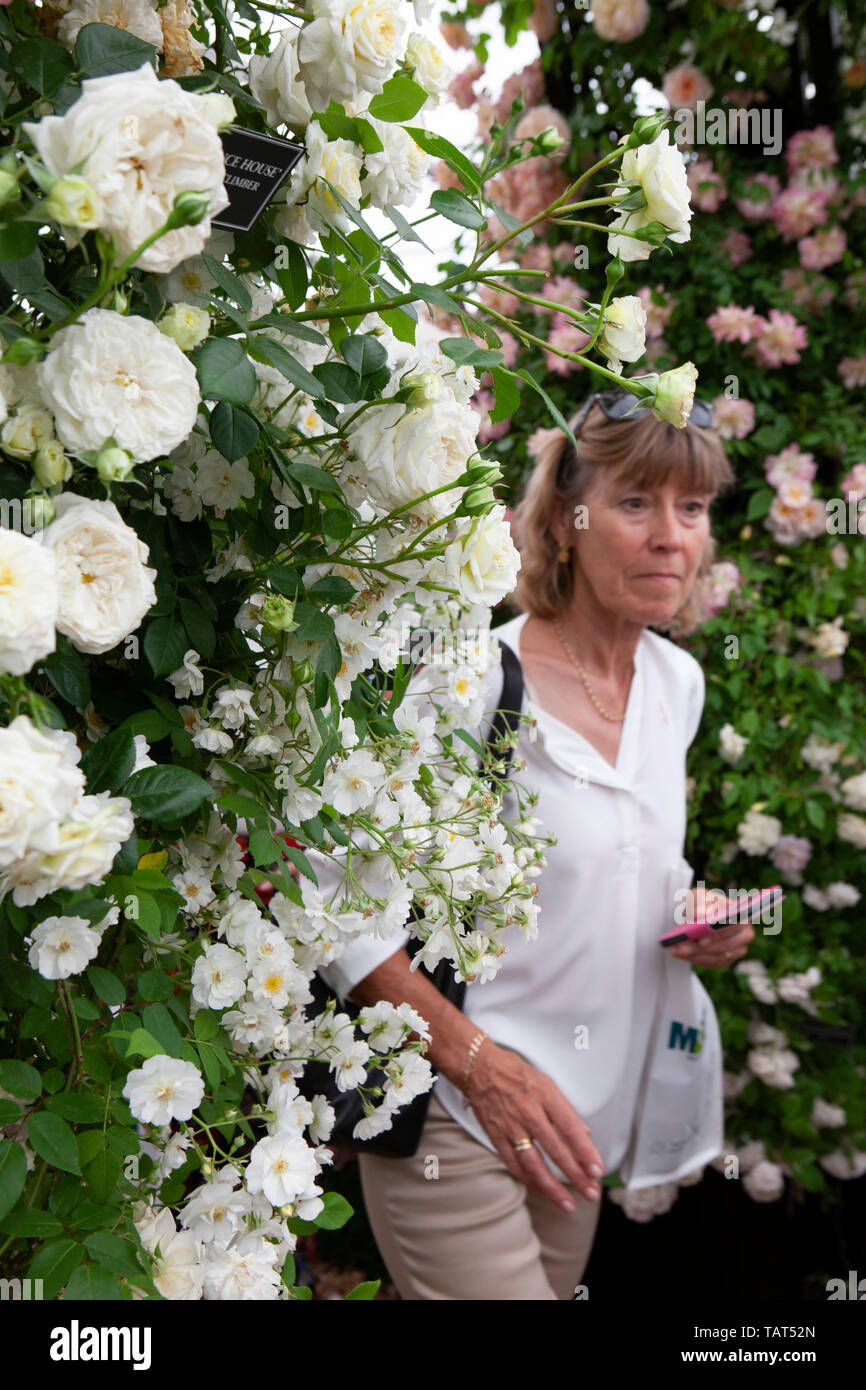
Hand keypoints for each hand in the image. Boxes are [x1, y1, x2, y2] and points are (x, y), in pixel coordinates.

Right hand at [464, 1040, 603, 1211]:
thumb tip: (584, 1134)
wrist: (478, 1068)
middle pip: (556, 1151)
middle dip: (576, 1175)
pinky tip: (540, 1189)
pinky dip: (528, 1180)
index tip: (597, 1170)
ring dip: (553, 1187)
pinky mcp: (496, 1136)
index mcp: (546, 1096)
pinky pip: (514, 1164)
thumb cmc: (514, 1072)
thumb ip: (565, 1110)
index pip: (570, 1129)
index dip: (585, 1152)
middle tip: (590, 1193)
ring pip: (534, 1164)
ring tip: (567, 1203)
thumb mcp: (547, 1083)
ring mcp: (511, 1127)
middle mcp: (529, 1113)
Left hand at [669, 888, 754, 969]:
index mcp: (742, 914)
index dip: (719, 934)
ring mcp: (738, 949)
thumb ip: (698, 901)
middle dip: (702, 948)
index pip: (736, 926)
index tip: (700, 939)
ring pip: (718, 957)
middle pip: (726, 946)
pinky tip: (682, 954)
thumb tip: (700, 914)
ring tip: (676, 950)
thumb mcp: (697, 896)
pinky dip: (696, 960)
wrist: (700, 915)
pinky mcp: (728, 959)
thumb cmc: (702, 903)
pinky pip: (713, 963)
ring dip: (695, 955)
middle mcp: (745, 934)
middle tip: (680, 947)